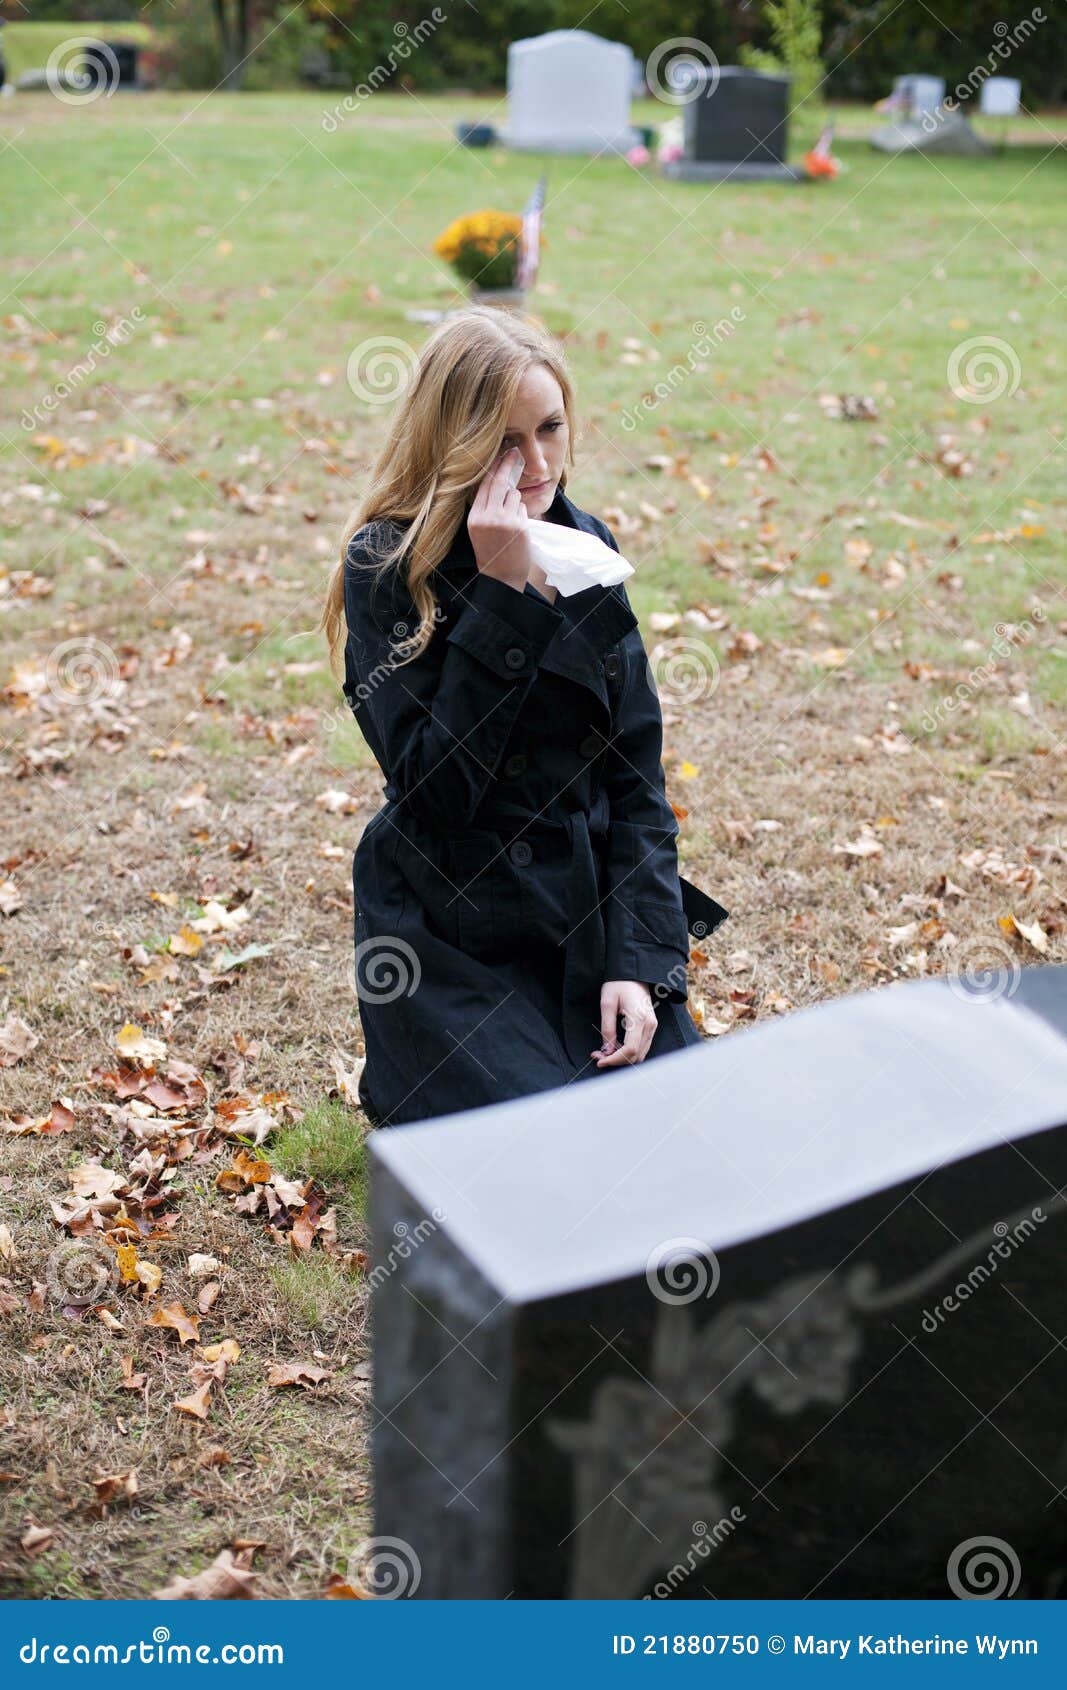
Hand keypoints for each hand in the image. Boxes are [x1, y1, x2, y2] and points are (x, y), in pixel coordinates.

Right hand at [467, 447, 531, 589]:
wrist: (501, 577)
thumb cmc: (491, 552)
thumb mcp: (478, 529)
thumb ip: (485, 507)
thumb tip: (497, 481)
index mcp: (474, 517)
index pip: (483, 486)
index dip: (492, 468)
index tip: (499, 455)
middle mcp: (487, 517)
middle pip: (498, 482)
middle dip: (507, 464)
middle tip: (513, 451)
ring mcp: (504, 521)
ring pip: (513, 495)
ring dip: (514, 501)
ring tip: (509, 521)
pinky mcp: (519, 526)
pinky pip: (522, 508)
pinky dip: (521, 513)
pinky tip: (516, 528)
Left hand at [592, 981, 656, 1066]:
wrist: (633, 973)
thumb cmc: (619, 984)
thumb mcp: (607, 1004)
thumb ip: (607, 1029)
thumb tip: (607, 1050)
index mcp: (640, 1019)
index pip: (630, 1050)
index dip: (614, 1059)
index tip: (599, 1061)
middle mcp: (650, 1025)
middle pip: (635, 1055)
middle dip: (616, 1060)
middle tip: (597, 1055)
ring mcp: (652, 1026)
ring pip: (640, 1054)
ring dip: (622, 1057)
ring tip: (604, 1051)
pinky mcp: (651, 1027)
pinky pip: (641, 1047)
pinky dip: (628, 1052)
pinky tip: (614, 1046)